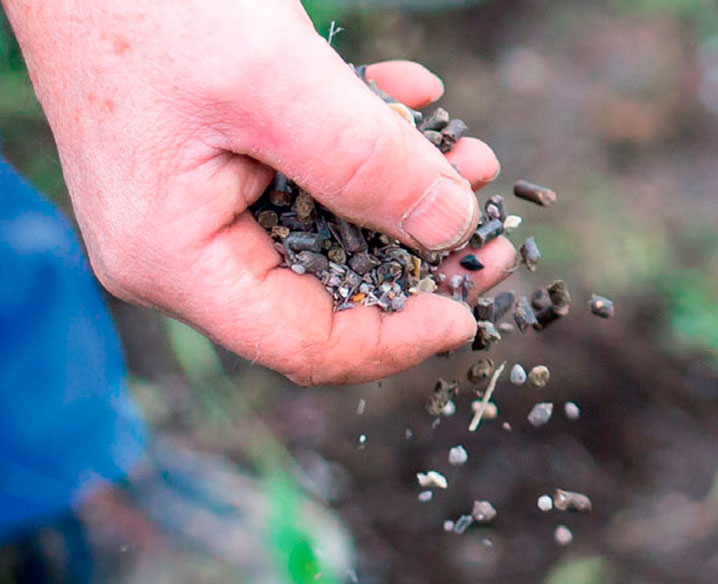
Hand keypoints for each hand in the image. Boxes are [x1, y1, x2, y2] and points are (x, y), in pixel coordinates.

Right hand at [3, 0, 515, 383]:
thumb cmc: (149, 1)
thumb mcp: (274, 82)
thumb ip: (368, 161)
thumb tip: (454, 228)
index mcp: (176, 260)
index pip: (304, 342)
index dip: (397, 337)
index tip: (468, 307)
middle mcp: (186, 253)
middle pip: (326, 295)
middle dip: (419, 261)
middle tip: (495, 237)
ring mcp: (201, 210)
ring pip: (332, 233)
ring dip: (408, 195)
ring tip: (471, 158)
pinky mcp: (221, 167)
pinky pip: (312, 180)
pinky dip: (368, 145)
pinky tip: (411, 95)